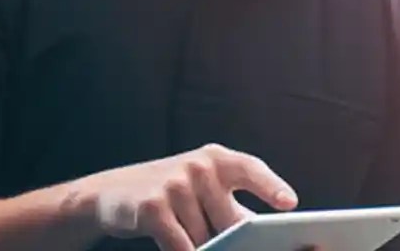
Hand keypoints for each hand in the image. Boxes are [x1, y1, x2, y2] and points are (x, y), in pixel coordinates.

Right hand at [78, 144, 298, 250]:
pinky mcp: (152, 206)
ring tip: (181, 234)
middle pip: (232, 223)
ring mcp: (174, 184)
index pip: (250, 169)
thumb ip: (230, 211)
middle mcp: (196, 166)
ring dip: (199, 248)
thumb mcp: (201, 193)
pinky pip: (181, 246)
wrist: (110, 194)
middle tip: (218, 239)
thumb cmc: (168, 196)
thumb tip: (260, 243)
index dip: (270, 186)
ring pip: (205, 240)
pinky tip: (175, 247)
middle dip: (230, 244)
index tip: (289, 203)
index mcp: (216, 159)